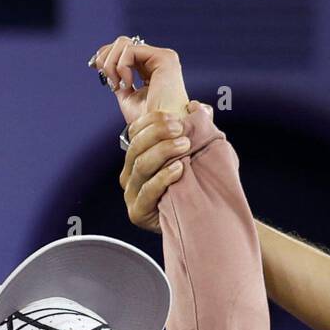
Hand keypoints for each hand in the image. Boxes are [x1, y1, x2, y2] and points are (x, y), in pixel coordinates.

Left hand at [90, 37, 189, 126]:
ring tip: (118, 85)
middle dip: (106, 58)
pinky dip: (121, 67)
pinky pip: (130, 50)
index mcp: (150, 69)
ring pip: (124, 43)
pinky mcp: (164, 58)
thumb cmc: (147, 123)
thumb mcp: (126, 97)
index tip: (95, 68)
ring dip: (112, 64)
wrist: (159, 134)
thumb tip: (101, 63)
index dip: (106, 55)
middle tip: (108, 80)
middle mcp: (157, 60)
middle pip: (122, 42)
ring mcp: (162, 57)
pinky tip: (127, 84)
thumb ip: (117, 79)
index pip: (124, 50)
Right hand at [120, 100, 212, 232]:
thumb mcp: (192, 154)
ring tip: (185, 146)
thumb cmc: (192, 186)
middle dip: (160, 133)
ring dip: (164, 151)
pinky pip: (148, 191)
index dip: (153, 120)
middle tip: (182, 130)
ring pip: (141, 165)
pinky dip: (163, 177)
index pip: (136, 131)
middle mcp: (130, 174)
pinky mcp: (137, 212)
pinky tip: (179, 169)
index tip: (176, 117)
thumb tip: (199, 108)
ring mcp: (132, 193)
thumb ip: (193, 131)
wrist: (195, 221)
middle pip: (137, 146)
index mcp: (137, 156)